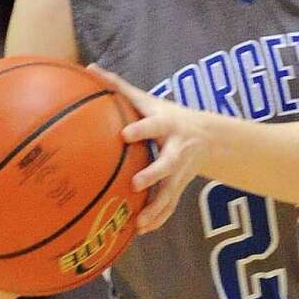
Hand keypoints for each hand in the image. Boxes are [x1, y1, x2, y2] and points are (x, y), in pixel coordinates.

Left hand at [89, 65, 208, 233]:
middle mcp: (178, 149)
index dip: (141, 129)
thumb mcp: (148, 99)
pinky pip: (170, 205)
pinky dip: (158, 218)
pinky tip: (141, 231)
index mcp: (167, 125)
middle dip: (154, 174)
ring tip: (140, 224)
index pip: (154, 125)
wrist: (209, 136)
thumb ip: (119, 86)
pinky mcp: (181, 186)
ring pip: (171, 191)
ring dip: (157, 208)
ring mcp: (181, 170)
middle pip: (168, 163)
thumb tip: (89, 68)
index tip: (125, 134)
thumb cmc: (167, 115)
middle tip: (136, 183)